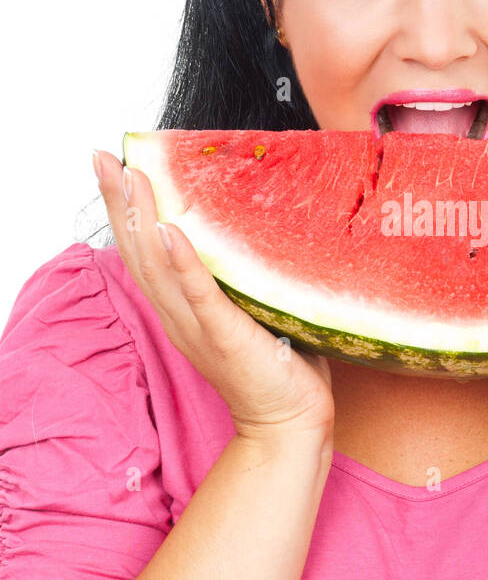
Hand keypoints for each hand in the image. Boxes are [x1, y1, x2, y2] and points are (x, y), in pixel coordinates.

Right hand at [93, 150, 334, 440]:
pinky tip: (169, 231)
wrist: (291, 422)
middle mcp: (179, 315)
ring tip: (132, 178)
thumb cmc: (278, 365)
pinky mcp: (226, 337)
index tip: (115, 165)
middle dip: (119, 201)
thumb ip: (240, 273)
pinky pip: (199, 295)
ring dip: (143, 219)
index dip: (125, 209)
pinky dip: (183, 263)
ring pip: (158, 267)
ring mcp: (199, 327)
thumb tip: (251, 223)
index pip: (144, 251)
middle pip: (137, 251)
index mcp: (181, 308)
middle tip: (105, 157)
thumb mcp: (250, 307)